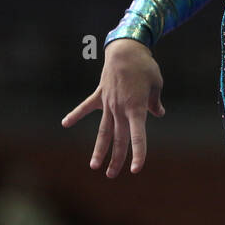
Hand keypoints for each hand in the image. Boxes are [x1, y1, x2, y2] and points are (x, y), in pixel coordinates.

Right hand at [61, 39, 165, 175]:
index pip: (137, 136)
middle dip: (116, 159)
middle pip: (118, 139)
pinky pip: (86, 107)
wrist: (126, 49)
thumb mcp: (156, 84)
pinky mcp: (100, 95)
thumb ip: (155, 102)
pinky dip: (76, 115)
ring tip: (94, 166)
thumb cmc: (145, 66)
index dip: (138, 154)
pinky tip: (65, 123)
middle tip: (112, 176)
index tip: (136, 169)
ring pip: (103, 130)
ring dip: (99, 149)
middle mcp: (119, 109)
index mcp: (136, 108)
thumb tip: (158, 113)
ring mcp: (108, 103)